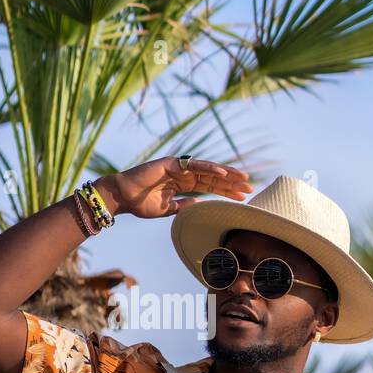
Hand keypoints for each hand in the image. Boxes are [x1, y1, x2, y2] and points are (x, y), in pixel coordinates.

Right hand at [96, 156, 251, 219]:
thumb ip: (184, 207)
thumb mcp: (168, 210)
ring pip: (208, 170)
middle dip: (232, 183)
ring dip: (226, 174)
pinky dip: (209, 168)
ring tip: (243, 179)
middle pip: (213, 177)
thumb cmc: (140, 204)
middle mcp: (183, 174)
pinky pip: (194, 165)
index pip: (210, 186)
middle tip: (250, 187)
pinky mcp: (171, 163)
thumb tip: (201, 206)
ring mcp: (178, 167)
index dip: (227, 191)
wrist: (122, 197)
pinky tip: (223, 172)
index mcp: (183, 184)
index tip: (243, 197)